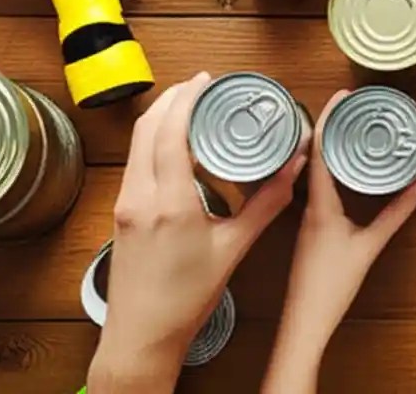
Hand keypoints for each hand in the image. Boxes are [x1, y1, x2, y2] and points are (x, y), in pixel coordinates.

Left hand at [88, 72, 305, 393]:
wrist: (143, 334)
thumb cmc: (186, 299)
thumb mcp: (234, 248)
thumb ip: (266, 203)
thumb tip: (295, 166)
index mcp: (169, 203)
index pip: (170, 132)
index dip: (187, 98)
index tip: (207, 80)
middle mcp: (139, 197)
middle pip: (147, 127)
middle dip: (172, 98)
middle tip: (202, 85)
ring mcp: (125, 204)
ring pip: (136, 143)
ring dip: (161, 118)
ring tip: (192, 107)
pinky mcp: (121, 212)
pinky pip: (135, 162)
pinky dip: (154, 141)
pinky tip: (177, 144)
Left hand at [264, 90, 415, 392]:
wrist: (303, 321)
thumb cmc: (331, 287)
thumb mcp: (371, 246)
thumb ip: (397, 214)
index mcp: (317, 204)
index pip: (317, 149)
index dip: (327, 118)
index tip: (342, 95)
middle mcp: (303, 205)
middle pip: (308, 153)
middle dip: (324, 124)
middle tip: (344, 102)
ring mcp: (300, 216)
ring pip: (305, 170)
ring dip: (319, 145)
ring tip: (340, 124)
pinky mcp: (303, 228)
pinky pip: (307, 186)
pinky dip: (319, 169)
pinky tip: (332, 167)